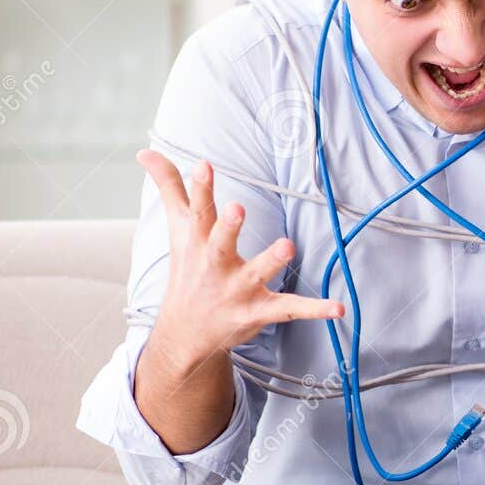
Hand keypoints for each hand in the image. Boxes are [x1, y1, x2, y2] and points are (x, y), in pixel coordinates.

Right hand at [135, 150, 343, 373]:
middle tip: (237, 207)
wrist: (186, 332)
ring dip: (271, 261)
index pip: (198, 212)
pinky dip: (315, 310)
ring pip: (256, 274)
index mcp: (199, 242)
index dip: (200, 188)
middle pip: (220, 243)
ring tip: (288, 245)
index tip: (204, 165)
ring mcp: (238, 290)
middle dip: (228, 227)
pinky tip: (339, 307)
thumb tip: (145, 152)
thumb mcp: (179, 231)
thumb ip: (170, 189)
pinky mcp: (259, 312)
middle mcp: (216, 266)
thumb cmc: (189, 271)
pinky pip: (290, 309)